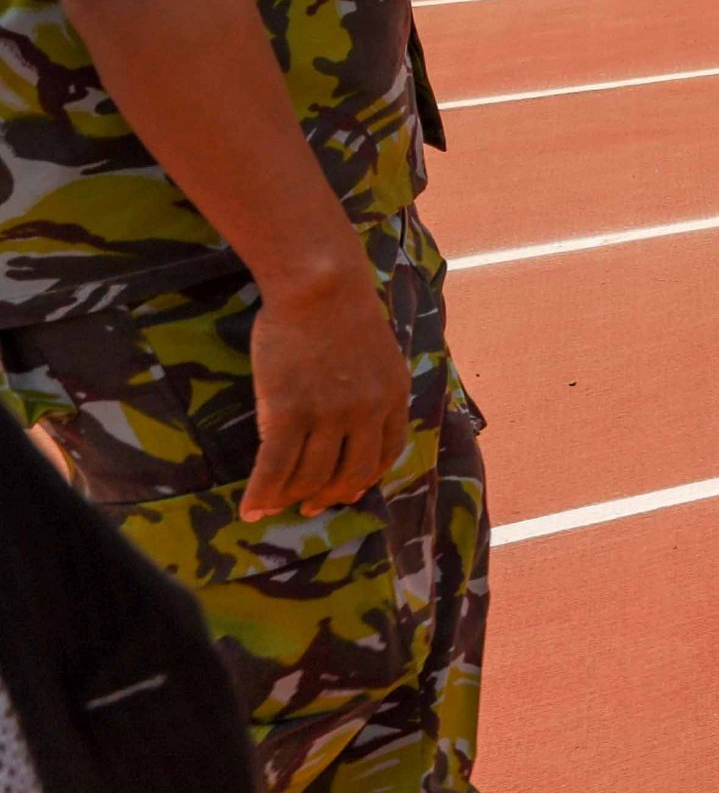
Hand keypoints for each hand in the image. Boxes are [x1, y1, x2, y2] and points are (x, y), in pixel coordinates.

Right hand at [240, 276, 412, 520]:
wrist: (318, 284)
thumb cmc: (342, 310)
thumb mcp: (380, 352)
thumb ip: (376, 386)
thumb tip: (361, 417)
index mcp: (394, 395)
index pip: (386, 454)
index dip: (364, 479)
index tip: (347, 492)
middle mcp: (367, 411)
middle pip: (350, 473)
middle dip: (329, 496)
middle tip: (309, 507)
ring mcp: (329, 414)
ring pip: (309, 475)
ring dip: (290, 497)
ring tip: (274, 505)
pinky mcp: (289, 412)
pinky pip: (275, 468)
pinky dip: (261, 493)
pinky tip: (250, 507)